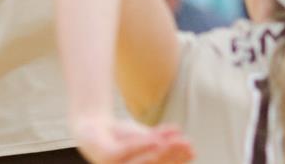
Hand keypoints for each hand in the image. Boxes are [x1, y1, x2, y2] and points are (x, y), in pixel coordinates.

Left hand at [71, 114, 194, 163]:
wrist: (92, 124)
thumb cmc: (121, 137)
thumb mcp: (145, 138)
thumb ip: (161, 141)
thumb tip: (187, 142)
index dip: (178, 160)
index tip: (192, 149)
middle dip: (173, 155)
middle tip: (188, 143)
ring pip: (143, 161)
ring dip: (162, 150)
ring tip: (176, 140)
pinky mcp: (105, 158)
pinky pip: (126, 152)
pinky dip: (142, 145)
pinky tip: (155, 138)